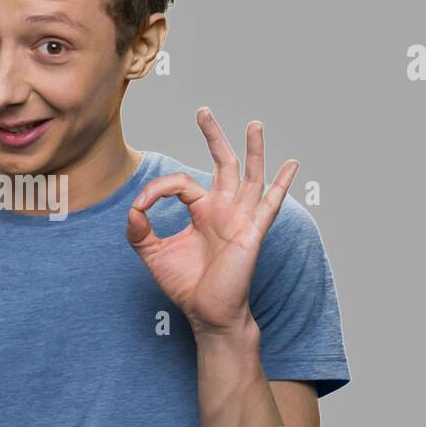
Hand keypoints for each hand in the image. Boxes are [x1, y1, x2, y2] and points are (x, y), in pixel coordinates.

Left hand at [126, 108, 298, 339]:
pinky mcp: (252, 232)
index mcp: (202, 212)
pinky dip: (282, 184)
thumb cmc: (187, 286)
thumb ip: (140, 231)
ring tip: (255, 124)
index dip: (157, 189)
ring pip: (249, 176)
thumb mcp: (154, 255)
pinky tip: (292, 164)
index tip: (140, 207)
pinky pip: (270, 204)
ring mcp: (240, 219)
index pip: (181, 183)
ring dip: (252, 149)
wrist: (208, 315)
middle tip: (202, 111)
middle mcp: (224, 210)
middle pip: (222, 164)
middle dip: (213, 136)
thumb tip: (133, 209)